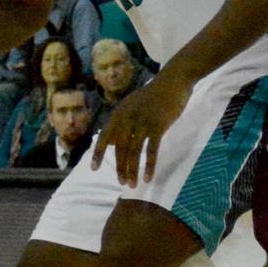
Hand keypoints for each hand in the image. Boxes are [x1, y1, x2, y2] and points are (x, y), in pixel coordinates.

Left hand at [93, 71, 191, 185]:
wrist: (173, 82)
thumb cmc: (155, 94)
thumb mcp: (133, 105)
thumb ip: (122, 122)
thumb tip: (111, 142)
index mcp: (120, 113)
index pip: (104, 136)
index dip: (98, 153)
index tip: (93, 169)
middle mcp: (128, 118)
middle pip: (119, 148)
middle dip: (120, 167)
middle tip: (122, 182)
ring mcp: (142, 122)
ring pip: (133, 152)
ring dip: (132, 170)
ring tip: (132, 184)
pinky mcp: (158, 126)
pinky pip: (151, 150)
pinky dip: (149, 165)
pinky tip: (148, 177)